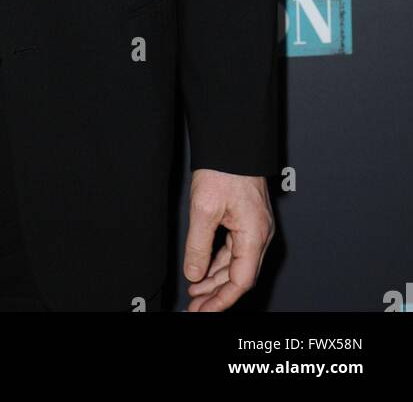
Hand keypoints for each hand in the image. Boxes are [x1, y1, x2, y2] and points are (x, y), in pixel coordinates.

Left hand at [183, 169, 274, 311]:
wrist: (232, 142)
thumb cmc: (225, 168)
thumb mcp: (203, 208)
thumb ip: (198, 245)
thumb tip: (194, 272)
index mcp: (254, 234)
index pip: (241, 281)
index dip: (221, 300)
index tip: (204, 311)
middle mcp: (260, 234)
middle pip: (239, 276)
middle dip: (217, 295)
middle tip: (195, 307)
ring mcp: (255, 227)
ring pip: (236, 264)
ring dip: (216, 280)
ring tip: (195, 292)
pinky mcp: (247, 219)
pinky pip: (234, 249)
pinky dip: (218, 262)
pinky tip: (204, 268)